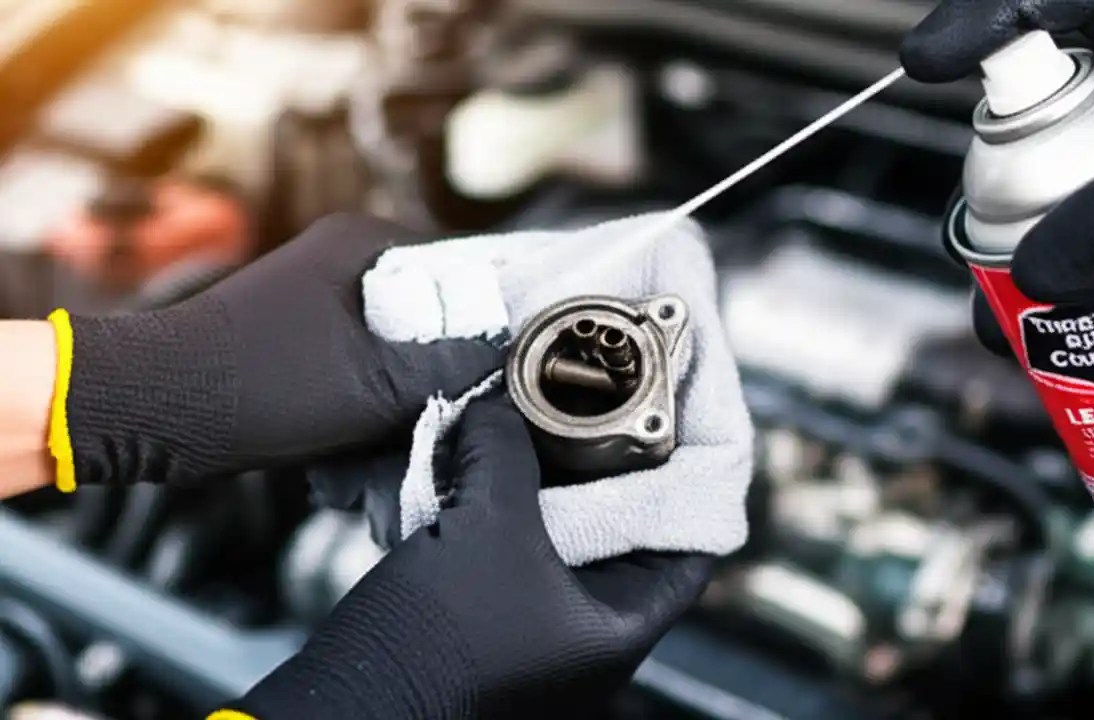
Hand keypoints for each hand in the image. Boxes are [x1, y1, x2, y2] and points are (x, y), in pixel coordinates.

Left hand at [63, 213, 501, 485]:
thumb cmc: (257, 385)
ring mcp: (322, 300)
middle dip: (462, 355)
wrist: (149, 411)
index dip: (504, 310)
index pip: (468, 264)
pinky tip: (399, 430)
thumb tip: (511, 361)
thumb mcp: (373, 384)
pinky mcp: (304, 341)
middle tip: (496, 396)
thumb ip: (450, 369)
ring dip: (422, 381)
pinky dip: (385, 394)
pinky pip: (369, 362)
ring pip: (404, 341)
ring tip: (450, 417)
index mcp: (366, 242)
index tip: (535, 353)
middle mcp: (346, 259)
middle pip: (438, 307)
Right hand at [231, 394, 714, 718]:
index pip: (690, 539)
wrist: (341, 709)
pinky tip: (476, 454)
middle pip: (624, 526)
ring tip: (533, 414)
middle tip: (598, 399)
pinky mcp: (484, 616)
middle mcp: (588, 629)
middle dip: (607, 460)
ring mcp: (536, 624)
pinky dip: (500, 499)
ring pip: (560, 531)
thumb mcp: (487, 530)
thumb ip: (504, 450)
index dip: (691, 474)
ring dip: (543, 475)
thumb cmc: (433, 646)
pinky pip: (509, 545)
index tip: (677, 416)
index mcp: (621, 625)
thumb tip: (498, 402)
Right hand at [902, 0, 1093, 348]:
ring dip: (1034, 268)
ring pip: (1079, 196)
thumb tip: (1031, 269)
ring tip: (1024, 339)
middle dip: (1002, 190)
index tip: (927, 62)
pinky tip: (1077, 356)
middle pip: (1059, 119)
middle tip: (983, 255)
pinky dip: (1086, 301)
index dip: (991, 16)